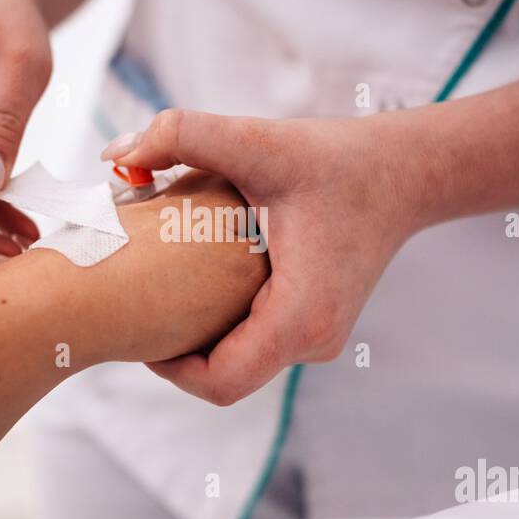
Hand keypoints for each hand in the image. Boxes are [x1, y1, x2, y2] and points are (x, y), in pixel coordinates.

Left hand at [103, 109, 429, 403]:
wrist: (402, 170)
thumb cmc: (336, 158)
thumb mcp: (258, 140)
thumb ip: (184, 135)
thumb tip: (115, 153)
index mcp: (300, 315)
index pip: (219, 382)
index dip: (167, 367)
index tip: (135, 322)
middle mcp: (313, 340)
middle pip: (225, 378)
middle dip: (175, 349)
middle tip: (136, 301)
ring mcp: (318, 338)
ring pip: (240, 364)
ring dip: (199, 335)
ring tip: (162, 287)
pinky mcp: (315, 325)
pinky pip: (256, 344)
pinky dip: (222, 323)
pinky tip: (198, 281)